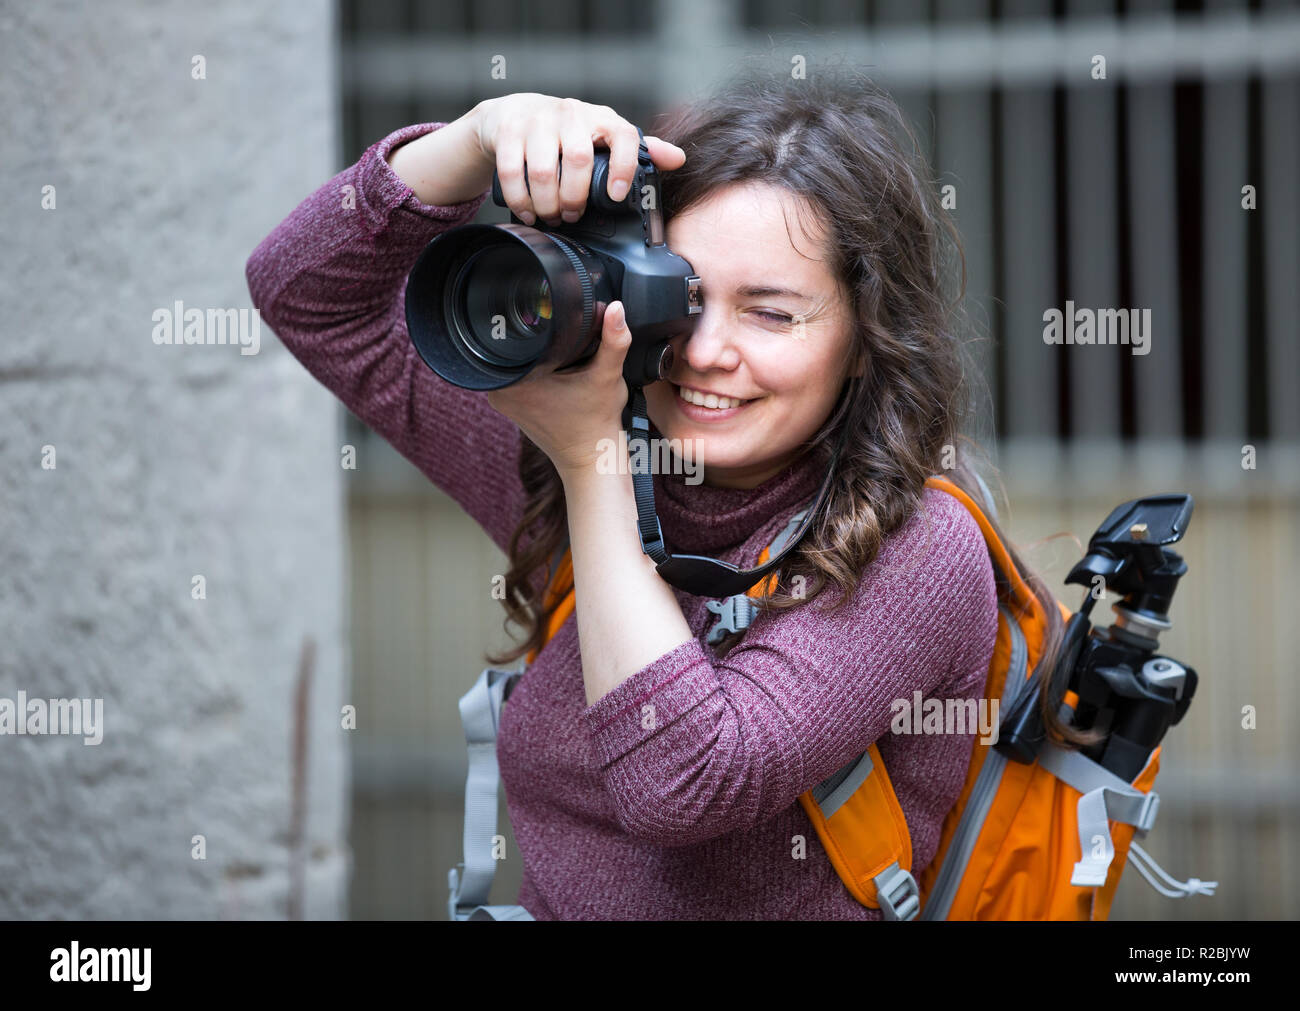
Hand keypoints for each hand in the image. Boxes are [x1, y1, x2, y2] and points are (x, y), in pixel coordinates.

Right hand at [468, 93, 685, 224]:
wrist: (513, 114)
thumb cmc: (566, 132)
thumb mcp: (603, 137)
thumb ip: (640, 149)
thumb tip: (678, 159)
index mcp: (601, 119)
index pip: (623, 136)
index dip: (623, 167)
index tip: (616, 195)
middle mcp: (571, 114)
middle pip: (578, 161)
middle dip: (575, 199)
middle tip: (571, 217)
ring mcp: (537, 120)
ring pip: (543, 171)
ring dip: (547, 204)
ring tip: (550, 217)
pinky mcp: (508, 130)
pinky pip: (512, 172)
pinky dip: (520, 200)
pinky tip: (527, 212)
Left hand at [485, 299, 634, 478]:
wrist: (593, 460)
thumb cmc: (598, 424)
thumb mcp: (608, 376)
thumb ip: (613, 340)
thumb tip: (615, 308)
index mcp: (514, 381)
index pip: (516, 334)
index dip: (538, 321)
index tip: (559, 324)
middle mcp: (499, 392)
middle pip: (514, 345)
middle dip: (538, 338)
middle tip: (565, 342)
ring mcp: (501, 402)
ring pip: (515, 360)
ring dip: (534, 353)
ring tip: (559, 355)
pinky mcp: (510, 407)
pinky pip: (516, 376)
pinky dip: (533, 370)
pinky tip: (552, 369)